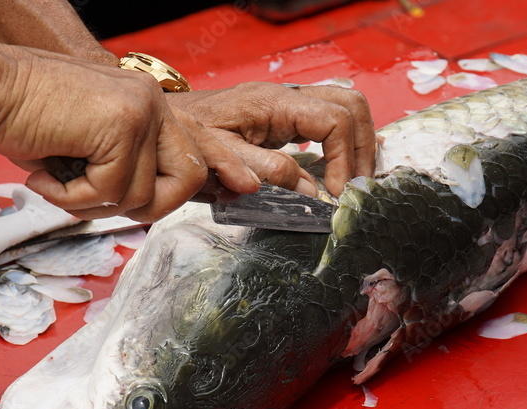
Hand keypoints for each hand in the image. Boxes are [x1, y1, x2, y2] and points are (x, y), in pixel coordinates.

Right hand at [0, 49, 259, 220]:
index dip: (185, 189)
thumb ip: (126, 169)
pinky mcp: (122, 123)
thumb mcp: (89, 148)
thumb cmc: (28, 120)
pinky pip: (112, 189)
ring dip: (94, 202)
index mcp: (152, 108)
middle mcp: (154, 105)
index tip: (193, 198)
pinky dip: (74, 197)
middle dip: (148, 207)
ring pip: (144, 193)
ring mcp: (142, 111)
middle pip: (189, 179)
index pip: (194, 160)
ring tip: (57, 179)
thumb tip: (145, 206)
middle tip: (96, 199)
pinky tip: (47, 174)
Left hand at [172, 81, 376, 196]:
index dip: (344, 159)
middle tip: (355, 187)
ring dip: (357, 144)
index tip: (337, 192)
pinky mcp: (285, 116)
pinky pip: (330, 119)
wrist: (164, 123)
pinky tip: (341, 168)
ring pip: (346, 108)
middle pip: (351, 105)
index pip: (334, 120)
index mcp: (274, 102)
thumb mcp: (222, 159)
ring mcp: (288, 104)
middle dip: (362, 148)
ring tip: (351, 182)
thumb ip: (267, 172)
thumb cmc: (186, 139)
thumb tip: (312, 191)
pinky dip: (343, 142)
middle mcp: (286, 96)